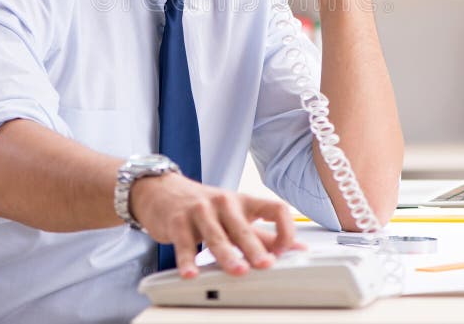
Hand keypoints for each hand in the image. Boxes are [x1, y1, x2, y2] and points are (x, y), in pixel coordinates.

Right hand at [130, 172, 304, 277]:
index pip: (274, 208)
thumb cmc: (207, 206)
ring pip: (216, 235)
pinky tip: (191, 273)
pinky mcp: (178, 221)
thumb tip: (298, 249)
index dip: (284, 228)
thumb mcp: (237, 215)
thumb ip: (266, 234)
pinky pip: (184, 243)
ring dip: (227, 254)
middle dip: (255, 247)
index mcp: (244, 202)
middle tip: (265, 264)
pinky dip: (188, 260)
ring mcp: (201, 210)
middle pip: (243, 226)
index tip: (286, 248)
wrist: (164, 191)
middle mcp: (224, 203)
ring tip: (237, 270)